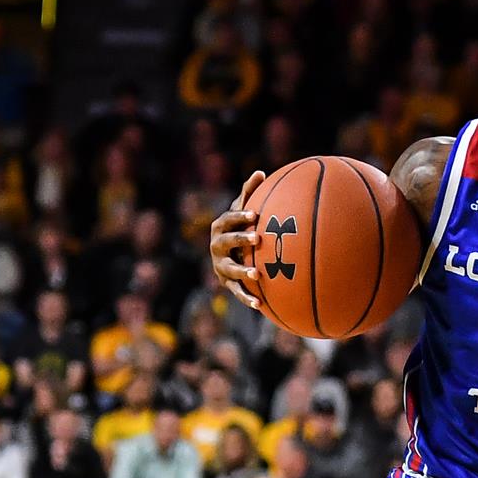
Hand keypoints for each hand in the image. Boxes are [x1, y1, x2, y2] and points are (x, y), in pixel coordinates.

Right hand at [209, 171, 268, 313]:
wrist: (229, 254)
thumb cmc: (240, 227)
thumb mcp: (243, 211)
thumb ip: (249, 193)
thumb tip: (260, 172)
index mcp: (220, 228)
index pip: (227, 220)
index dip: (239, 217)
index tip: (254, 215)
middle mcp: (216, 247)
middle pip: (225, 242)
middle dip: (240, 240)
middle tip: (257, 239)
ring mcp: (220, 266)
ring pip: (229, 269)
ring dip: (242, 270)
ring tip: (256, 273)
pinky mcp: (227, 283)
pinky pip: (237, 291)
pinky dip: (247, 298)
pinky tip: (260, 305)